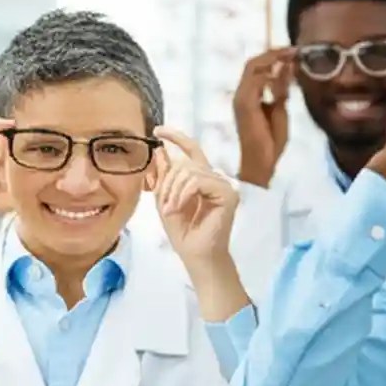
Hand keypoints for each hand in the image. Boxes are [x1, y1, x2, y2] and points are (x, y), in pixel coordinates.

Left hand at [154, 126, 238, 265]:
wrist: (195, 255)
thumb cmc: (183, 232)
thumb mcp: (165, 200)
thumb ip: (164, 176)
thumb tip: (161, 150)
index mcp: (201, 178)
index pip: (191, 150)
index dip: (176, 137)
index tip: (157, 130)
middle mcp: (214, 178)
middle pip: (185, 162)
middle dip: (167, 181)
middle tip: (163, 204)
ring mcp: (223, 186)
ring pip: (190, 171)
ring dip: (173, 190)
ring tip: (169, 209)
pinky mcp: (228, 195)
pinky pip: (198, 181)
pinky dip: (182, 194)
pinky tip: (178, 208)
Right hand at [233, 47, 294, 186]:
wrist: (261, 163)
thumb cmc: (270, 141)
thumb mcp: (280, 109)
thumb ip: (281, 90)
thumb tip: (287, 68)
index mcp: (248, 95)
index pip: (256, 67)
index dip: (273, 56)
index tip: (293, 51)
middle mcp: (241, 93)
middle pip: (252, 63)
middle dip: (273, 53)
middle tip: (293, 49)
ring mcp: (241, 99)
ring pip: (253, 68)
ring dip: (273, 59)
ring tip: (291, 56)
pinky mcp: (245, 105)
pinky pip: (256, 82)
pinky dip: (271, 75)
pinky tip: (285, 75)